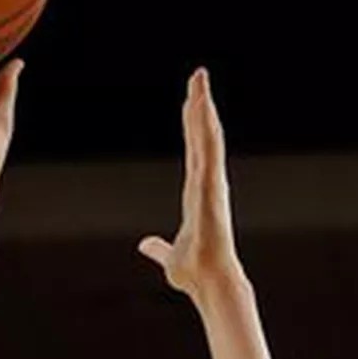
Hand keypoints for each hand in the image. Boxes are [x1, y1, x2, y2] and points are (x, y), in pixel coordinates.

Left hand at [138, 68, 236, 292]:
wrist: (209, 283)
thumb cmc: (194, 271)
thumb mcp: (168, 256)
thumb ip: (158, 247)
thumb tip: (145, 245)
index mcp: (198, 192)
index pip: (196, 150)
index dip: (194, 125)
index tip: (193, 102)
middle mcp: (208, 182)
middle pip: (203, 135)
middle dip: (201, 104)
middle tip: (198, 75)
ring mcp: (212, 183)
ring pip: (208, 136)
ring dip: (204, 106)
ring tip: (200, 78)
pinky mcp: (211, 187)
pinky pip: (209, 149)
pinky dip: (206, 127)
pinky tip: (203, 105)